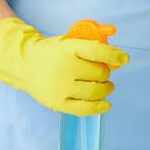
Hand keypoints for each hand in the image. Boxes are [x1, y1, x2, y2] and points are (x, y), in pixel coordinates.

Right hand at [0, 17, 128, 115]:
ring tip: (105, 85)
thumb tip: (116, 58)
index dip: (114, 56)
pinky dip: (99, 107)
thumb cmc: (53, 52)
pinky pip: (84, 109)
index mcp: (68, 48)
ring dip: (106, 88)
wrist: (25, 65)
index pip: (97, 51)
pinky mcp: (59, 103)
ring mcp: (61, 87)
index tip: (124, 59)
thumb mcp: (69, 41)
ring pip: (95, 91)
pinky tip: (106, 103)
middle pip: (99, 74)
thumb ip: (91, 45)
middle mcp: (64, 68)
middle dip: (106, 73)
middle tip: (103, 72)